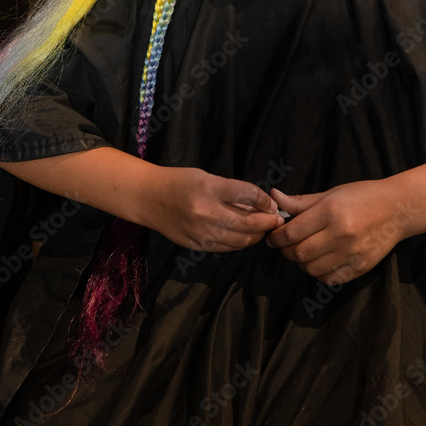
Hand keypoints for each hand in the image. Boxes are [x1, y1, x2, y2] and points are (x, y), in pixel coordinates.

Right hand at [142, 166, 284, 251]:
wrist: (148, 198)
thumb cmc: (179, 182)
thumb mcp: (207, 177)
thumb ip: (232, 192)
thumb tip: (260, 205)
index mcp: (210, 188)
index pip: (248, 195)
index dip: (265, 201)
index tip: (273, 204)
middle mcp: (206, 212)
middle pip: (247, 222)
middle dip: (267, 223)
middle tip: (277, 220)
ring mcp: (200, 231)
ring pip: (239, 240)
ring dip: (256, 236)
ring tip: (263, 230)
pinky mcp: (196, 245)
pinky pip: (225, 247)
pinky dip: (240, 243)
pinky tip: (245, 237)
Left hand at [266, 181, 415, 285]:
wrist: (398, 209)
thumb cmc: (363, 196)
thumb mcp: (331, 193)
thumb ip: (301, 201)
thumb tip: (274, 197)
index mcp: (331, 211)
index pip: (292, 232)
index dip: (277, 237)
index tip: (273, 236)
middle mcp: (341, 234)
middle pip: (299, 253)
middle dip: (287, 251)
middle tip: (287, 244)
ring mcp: (352, 253)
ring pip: (311, 269)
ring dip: (302, 263)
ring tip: (305, 251)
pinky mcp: (360, 267)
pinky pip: (329, 279)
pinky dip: (319, 273)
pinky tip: (321, 261)